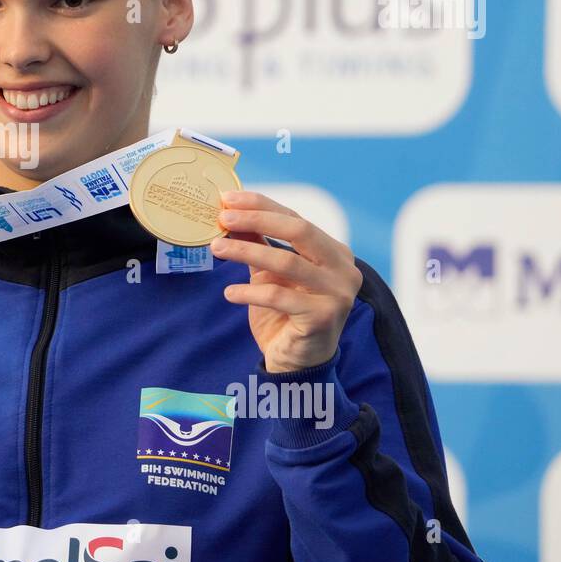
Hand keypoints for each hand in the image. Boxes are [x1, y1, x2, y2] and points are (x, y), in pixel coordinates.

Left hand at [209, 190, 362, 373]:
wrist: (297, 362)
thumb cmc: (284, 313)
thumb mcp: (270, 274)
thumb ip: (258, 246)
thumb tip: (231, 214)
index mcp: (334, 252)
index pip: (296, 219)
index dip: (262, 205)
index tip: (229, 199)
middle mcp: (343, 269)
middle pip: (299, 231)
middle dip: (257, 220)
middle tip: (223, 218)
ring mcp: (338, 293)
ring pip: (287, 262)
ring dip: (246, 252)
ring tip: (216, 248)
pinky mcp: (324, 317)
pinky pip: (279, 297)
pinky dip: (249, 292)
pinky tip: (229, 292)